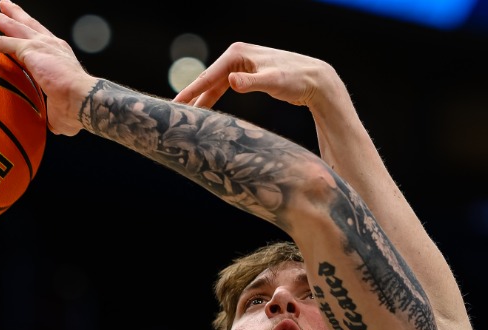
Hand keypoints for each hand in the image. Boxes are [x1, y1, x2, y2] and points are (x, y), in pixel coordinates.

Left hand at [0, 1, 92, 135]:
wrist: (84, 100)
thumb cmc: (78, 110)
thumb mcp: (61, 111)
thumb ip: (53, 113)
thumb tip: (51, 125)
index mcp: (60, 55)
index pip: (40, 38)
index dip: (28, 30)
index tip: (21, 23)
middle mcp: (50, 44)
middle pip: (25, 24)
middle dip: (12, 13)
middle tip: (0, 4)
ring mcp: (39, 45)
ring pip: (10, 27)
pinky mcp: (29, 50)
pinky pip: (0, 43)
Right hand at [173, 42, 345, 113]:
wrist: (314, 79)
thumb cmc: (296, 79)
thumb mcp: (273, 81)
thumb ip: (252, 82)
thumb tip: (231, 81)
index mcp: (237, 54)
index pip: (208, 75)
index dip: (191, 91)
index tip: (176, 105)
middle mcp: (236, 56)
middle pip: (208, 79)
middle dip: (191, 96)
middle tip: (173, 113)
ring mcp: (241, 65)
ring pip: (214, 85)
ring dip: (201, 100)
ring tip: (185, 116)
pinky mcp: (247, 75)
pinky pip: (223, 88)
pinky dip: (213, 99)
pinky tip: (206, 111)